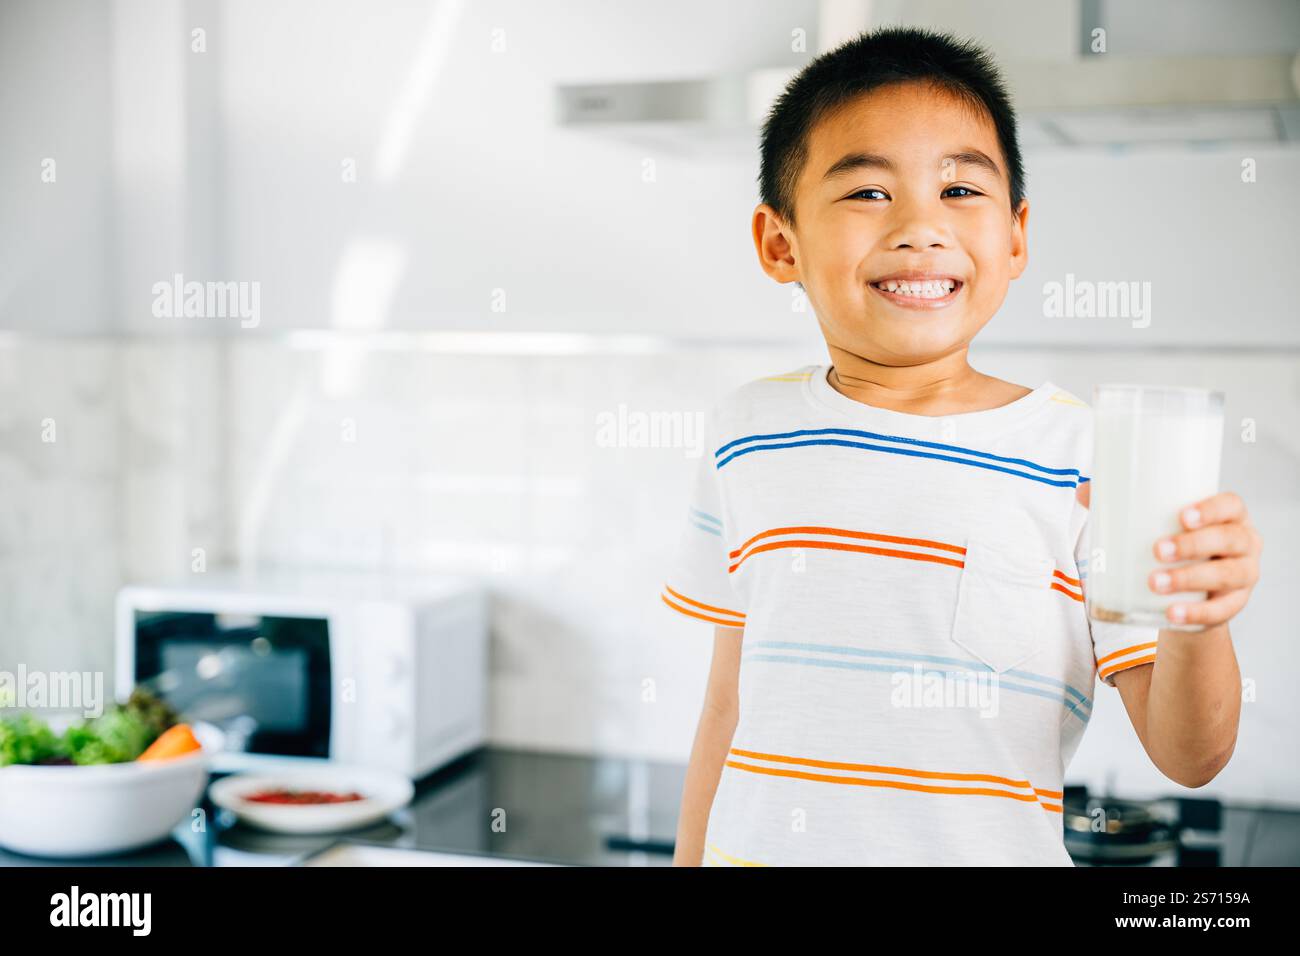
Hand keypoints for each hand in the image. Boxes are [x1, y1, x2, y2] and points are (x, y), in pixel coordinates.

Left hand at [1075, 484, 1261, 627]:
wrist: (1189, 592)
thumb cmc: (1172, 545)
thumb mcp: (1155, 525)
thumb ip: (1122, 506)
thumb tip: (1083, 490)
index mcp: (1228, 516)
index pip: (1231, 505)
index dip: (1212, 509)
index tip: (1182, 516)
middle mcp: (1244, 543)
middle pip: (1229, 539)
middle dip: (1193, 545)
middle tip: (1157, 550)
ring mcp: (1244, 575)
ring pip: (1227, 575)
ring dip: (1190, 578)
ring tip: (1155, 582)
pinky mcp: (1234, 605)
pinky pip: (1221, 611)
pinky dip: (1196, 613)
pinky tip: (1172, 614)